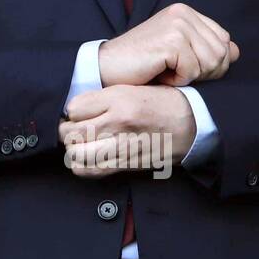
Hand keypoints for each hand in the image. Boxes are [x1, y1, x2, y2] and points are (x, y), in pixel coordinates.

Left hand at [59, 84, 196, 177]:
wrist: (192, 123)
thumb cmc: (162, 103)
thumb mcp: (132, 88)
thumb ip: (103, 97)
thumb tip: (75, 108)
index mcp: (118, 98)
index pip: (73, 108)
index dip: (70, 112)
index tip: (75, 114)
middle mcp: (118, 122)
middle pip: (71, 132)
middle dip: (66, 132)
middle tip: (72, 130)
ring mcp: (122, 145)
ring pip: (77, 153)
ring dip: (73, 150)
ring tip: (79, 144)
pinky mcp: (127, 164)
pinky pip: (91, 170)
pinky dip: (82, 166)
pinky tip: (86, 158)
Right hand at [98, 2, 238, 86]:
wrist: (106, 67)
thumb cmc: (140, 63)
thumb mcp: (178, 52)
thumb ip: (206, 48)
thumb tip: (235, 52)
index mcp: (185, 12)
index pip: (224, 40)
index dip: (213, 62)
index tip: (186, 67)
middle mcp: (183, 13)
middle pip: (221, 53)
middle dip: (203, 72)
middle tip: (175, 72)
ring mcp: (177, 25)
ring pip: (211, 63)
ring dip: (190, 76)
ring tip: (166, 70)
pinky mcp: (171, 41)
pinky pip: (193, 71)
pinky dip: (177, 80)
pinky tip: (159, 72)